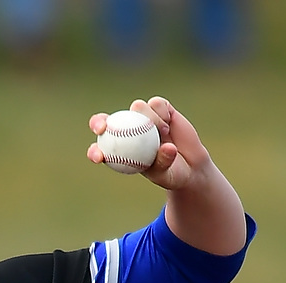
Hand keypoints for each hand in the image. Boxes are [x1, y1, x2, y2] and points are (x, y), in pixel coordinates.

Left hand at [87, 95, 245, 255]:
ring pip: (138, 107)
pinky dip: (162, 113)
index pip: (100, 148)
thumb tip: (166, 147)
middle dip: (99, 122)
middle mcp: (127, 132)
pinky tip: (168, 124)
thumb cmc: (173, 174)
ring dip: (150, 118)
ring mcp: (142, 118)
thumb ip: (162, 163)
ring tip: (162, 133)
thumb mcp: (166, 175)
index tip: (99, 157)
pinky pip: (156, 104)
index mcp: (121, 152)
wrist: (191, 165)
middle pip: (105, 121)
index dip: (94, 151)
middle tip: (104, 128)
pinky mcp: (160, 109)